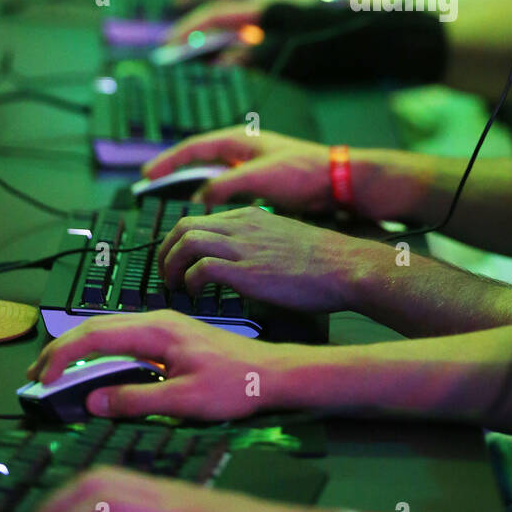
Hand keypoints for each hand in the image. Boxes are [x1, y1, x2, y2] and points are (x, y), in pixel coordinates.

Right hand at [24, 310, 308, 418]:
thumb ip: (136, 399)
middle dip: (62, 350)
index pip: (96, 335)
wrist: (274, 373)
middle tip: (36, 376)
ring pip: (110, 330)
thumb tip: (94, 401)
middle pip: (97, 326)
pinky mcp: (171, 337)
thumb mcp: (185, 400)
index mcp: (158, 330)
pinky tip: (94, 367)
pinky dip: (100, 350)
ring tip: (56, 372)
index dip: (64, 356)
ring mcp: (165, 327)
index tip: (43, 379)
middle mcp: (159, 321)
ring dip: (79, 349)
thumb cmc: (238, 385)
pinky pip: (125, 337)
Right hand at [142, 126, 411, 218]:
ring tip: (174, 205)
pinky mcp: (262, 185)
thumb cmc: (304, 173)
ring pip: (212, 177)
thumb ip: (225, 186)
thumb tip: (198, 198)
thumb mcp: (260, 177)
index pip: (193, 148)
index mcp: (239, 141)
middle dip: (175, 174)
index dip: (168, 161)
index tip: (147, 175)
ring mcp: (252, 167)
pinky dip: (212, 200)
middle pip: (199, 161)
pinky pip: (227, 190)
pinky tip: (207, 216)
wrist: (339, 181)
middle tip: (152, 189)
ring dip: (193, 189)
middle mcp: (242, 151)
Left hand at [156, 207, 374, 313]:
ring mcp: (244, 247)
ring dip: (172, 266)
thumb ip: (259, 242)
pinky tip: (196, 294)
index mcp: (251, 217)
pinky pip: (202, 269)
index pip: (200, 219)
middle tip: (167, 273)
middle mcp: (242, 226)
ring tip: (175, 286)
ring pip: (186, 242)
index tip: (177, 259)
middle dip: (166, 251)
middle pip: (184, 226)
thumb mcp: (284, 238)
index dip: (180, 240)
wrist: (345, 266)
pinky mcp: (247, 270)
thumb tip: (242, 260)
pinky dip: (190, 281)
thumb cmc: (324, 261)